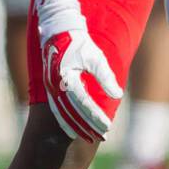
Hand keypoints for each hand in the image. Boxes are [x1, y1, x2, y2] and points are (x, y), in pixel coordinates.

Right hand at [41, 25, 122, 142]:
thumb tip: (117, 95)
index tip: (107, 127)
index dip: (95, 117)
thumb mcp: (96, 58)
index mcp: (67, 78)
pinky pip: (57, 108)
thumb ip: (106, 77)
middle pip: (72, 112)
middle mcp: (56, 85)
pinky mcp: (51, 87)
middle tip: (100, 137)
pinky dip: (65, 120)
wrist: (59, 31)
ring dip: (76, 126)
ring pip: (63, 113)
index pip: (83, 103)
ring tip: (88, 137)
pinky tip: (73, 129)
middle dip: (86, 127)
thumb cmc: (80, 43)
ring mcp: (51, 87)